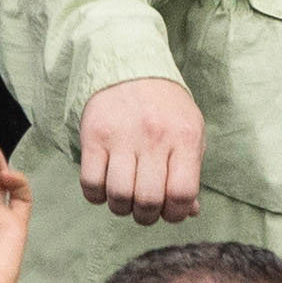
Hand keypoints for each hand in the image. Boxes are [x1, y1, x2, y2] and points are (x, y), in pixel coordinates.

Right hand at [77, 77, 205, 225]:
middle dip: (146, 216)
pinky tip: (104, 186)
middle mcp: (154, 137)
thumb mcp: (189, 132)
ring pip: (118, 195)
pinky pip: (90, 183)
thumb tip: (190, 212)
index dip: (175, 214)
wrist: (130, 66)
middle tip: (144, 209)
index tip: (168, 212)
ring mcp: (122, 136)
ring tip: (124, 198)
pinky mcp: (93, 135)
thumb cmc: (165, 108)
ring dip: (121, 208)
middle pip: (148, 200)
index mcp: (184, 138)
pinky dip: (96, 196)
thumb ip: (191, 172)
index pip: (182, 194)